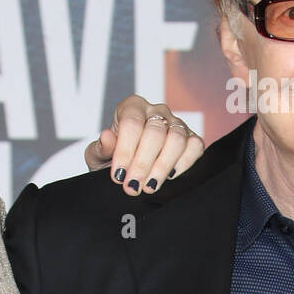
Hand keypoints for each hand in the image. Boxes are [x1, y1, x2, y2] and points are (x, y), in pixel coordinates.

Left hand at [84, 95, 205, 193]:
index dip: (125, 150)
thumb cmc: (113, 159)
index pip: (131, 123)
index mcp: (132, 107)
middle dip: (143, 163)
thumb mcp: (99, 156)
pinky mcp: (192, 139)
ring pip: (177, 139)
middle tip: (133, 186)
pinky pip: (195, 146)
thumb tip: (107, 137)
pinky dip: (184, 163)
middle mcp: (156, 111)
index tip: (118, 175)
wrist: (129, 171)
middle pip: (155, 132)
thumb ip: (101, 148)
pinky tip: (170, 177)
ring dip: (163, 166)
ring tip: (150, 186)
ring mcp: (177, 124)